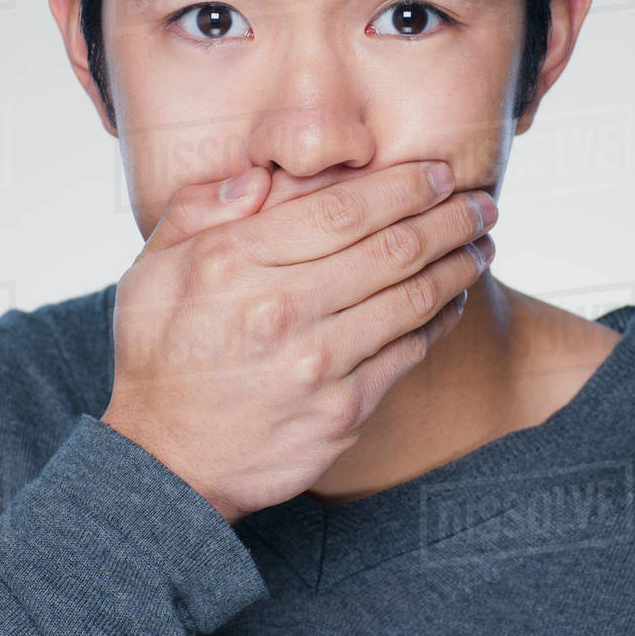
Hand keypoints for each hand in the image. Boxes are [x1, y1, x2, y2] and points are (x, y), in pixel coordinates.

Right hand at [101, 161, 496, 524]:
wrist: (165, 463)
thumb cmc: (160, 354)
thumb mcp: (152, 268)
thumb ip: (199, 209)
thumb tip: (262, 176)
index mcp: (236, 262)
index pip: (342, 210)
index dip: (402, 186)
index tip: (437, 172)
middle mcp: (282, 308)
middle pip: (392, 248)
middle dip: (449, 218)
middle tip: (482, 201)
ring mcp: (317, 363)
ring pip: (412, 298)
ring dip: (459, 263)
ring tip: (482, 241)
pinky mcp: (342, 410)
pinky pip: (409, 352)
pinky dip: (441, 319)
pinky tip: (455, 297)